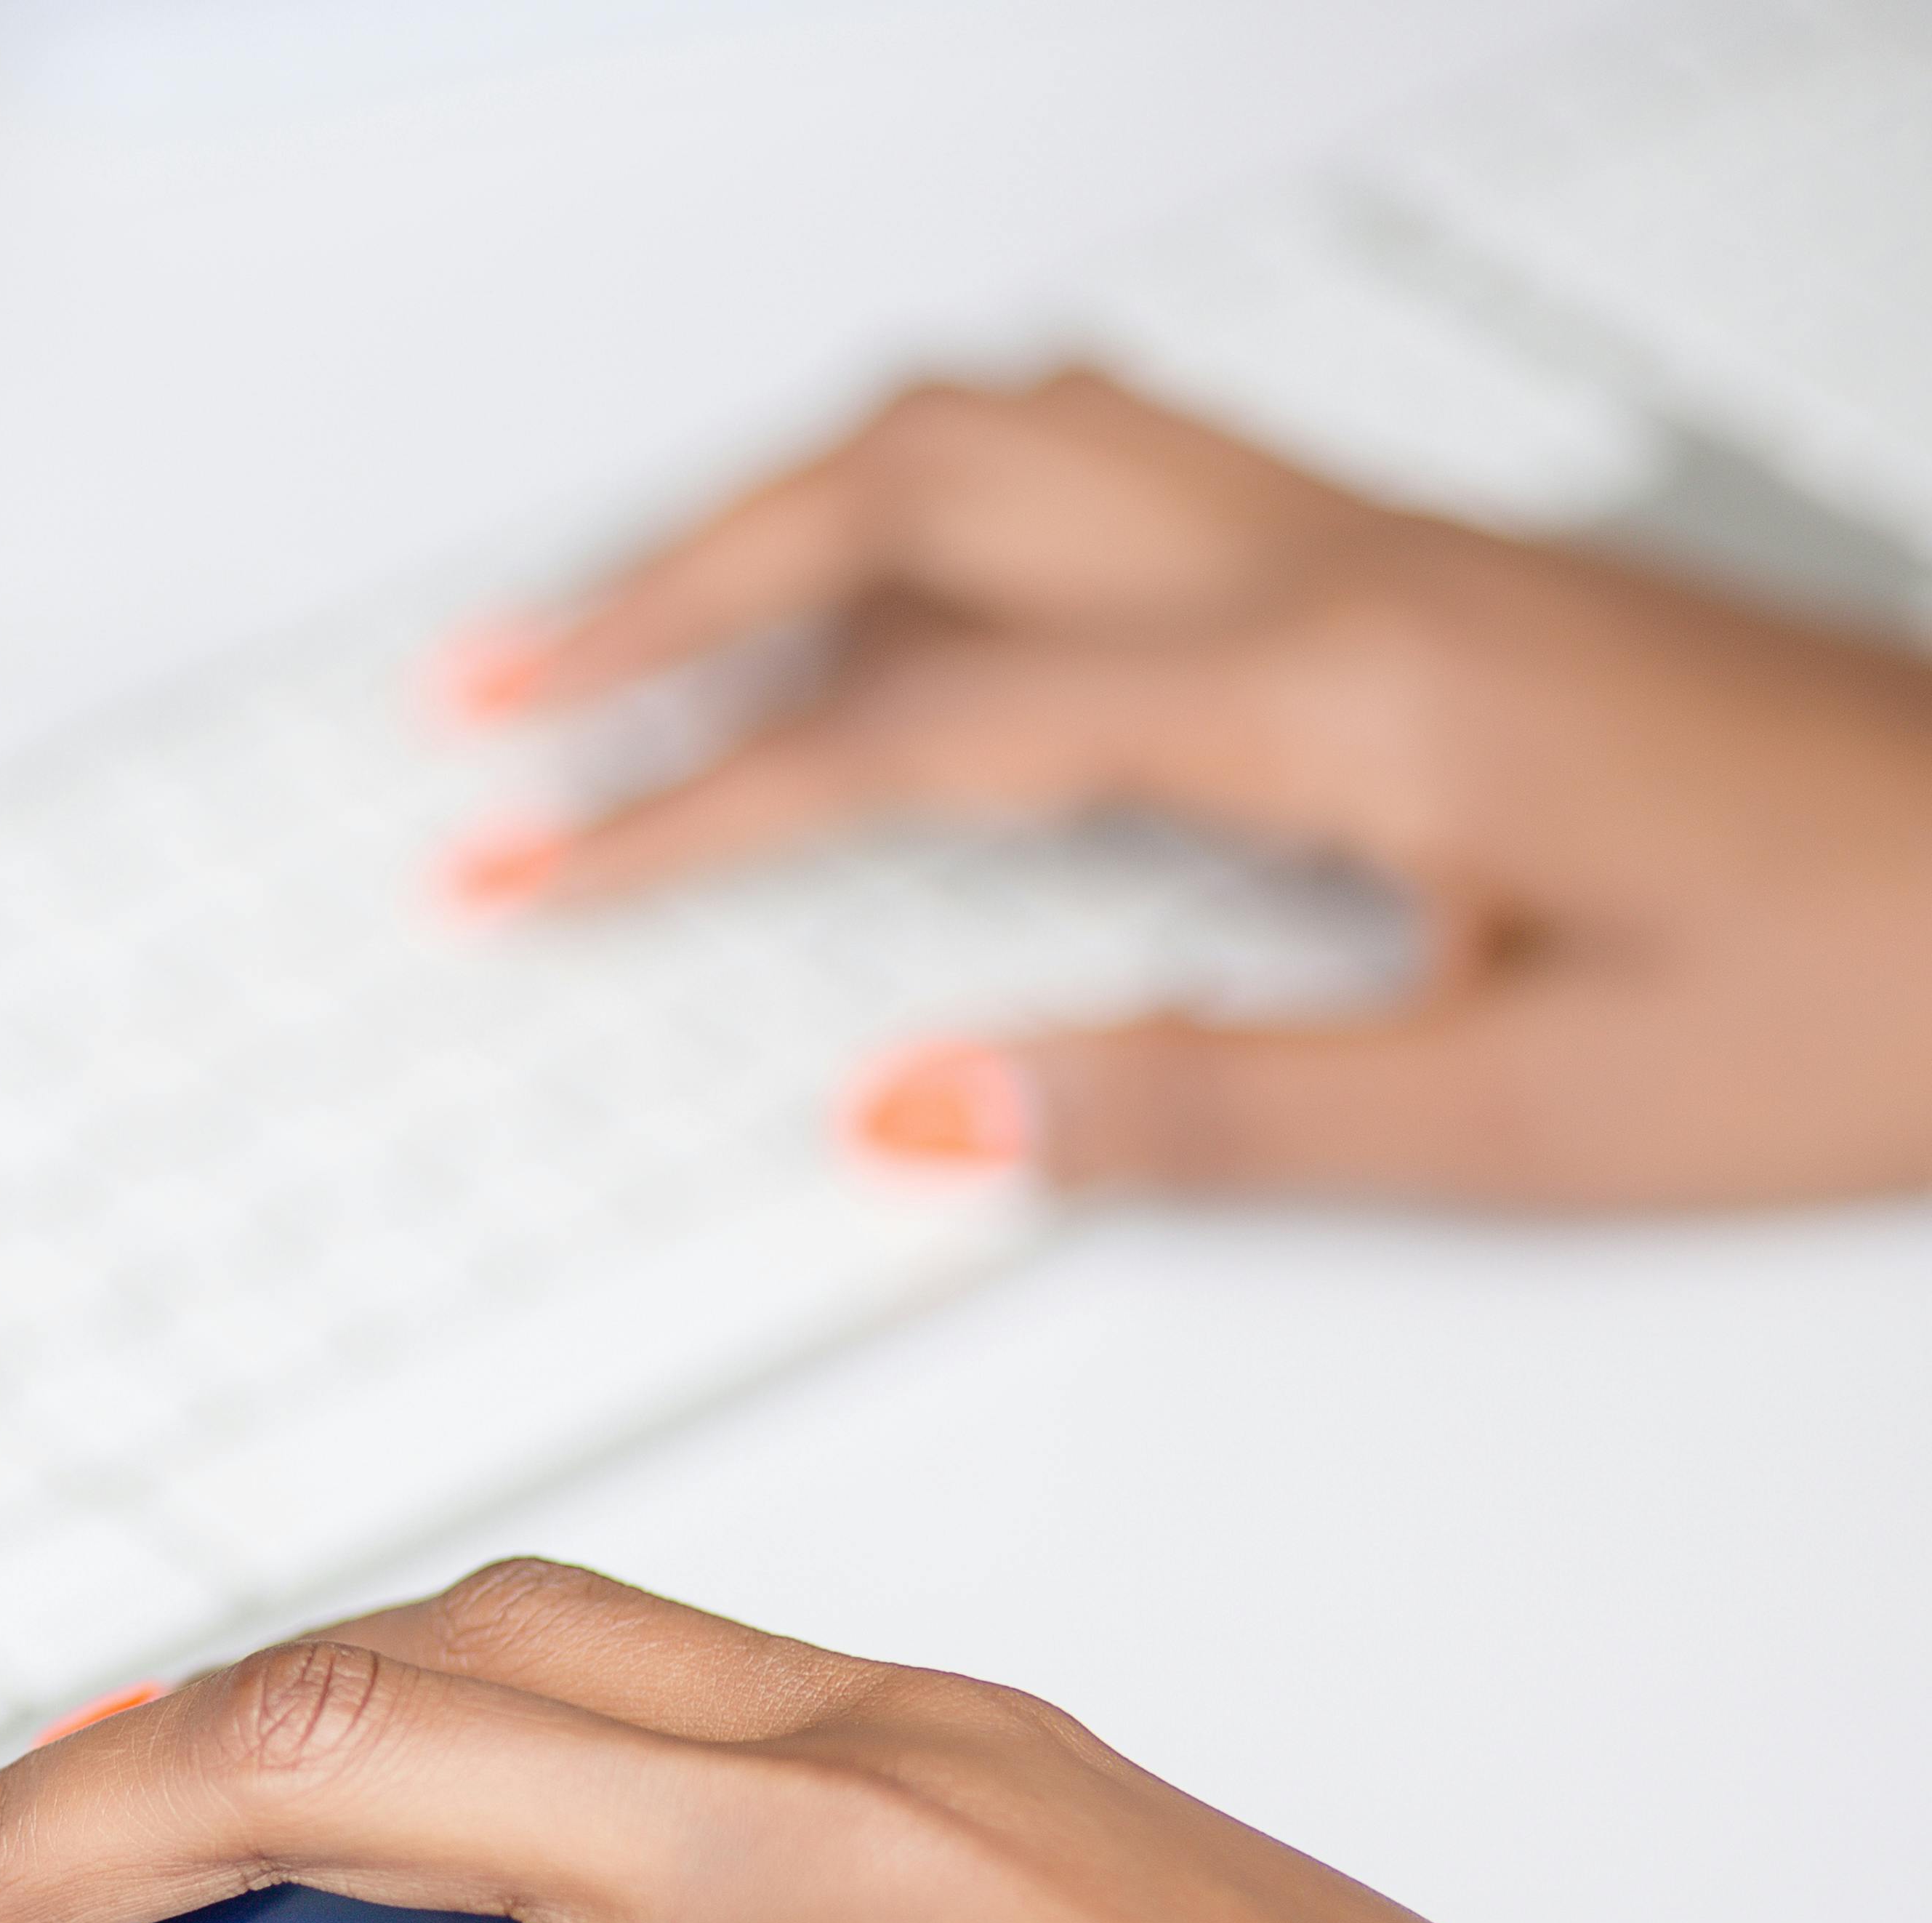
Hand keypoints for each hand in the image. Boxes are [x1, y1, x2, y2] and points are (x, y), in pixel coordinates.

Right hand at [476, 374, 1931, 1206]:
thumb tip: (914, 1106)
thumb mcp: (1519, 1128)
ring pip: (1002, 423)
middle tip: (498, 695)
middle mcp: (1335, 564)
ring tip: (628, 618)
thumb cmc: (1872, 998)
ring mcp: (1369, 532)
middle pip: (914, 484)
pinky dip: (927, 493)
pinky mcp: (1405, 554)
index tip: (523, 873)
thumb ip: (1191, 1109)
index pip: (914, 728)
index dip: (682, 810)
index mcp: (1341, 701)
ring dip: (782, 504)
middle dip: (664, 584)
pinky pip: (1097, 447)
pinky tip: (884, 582)